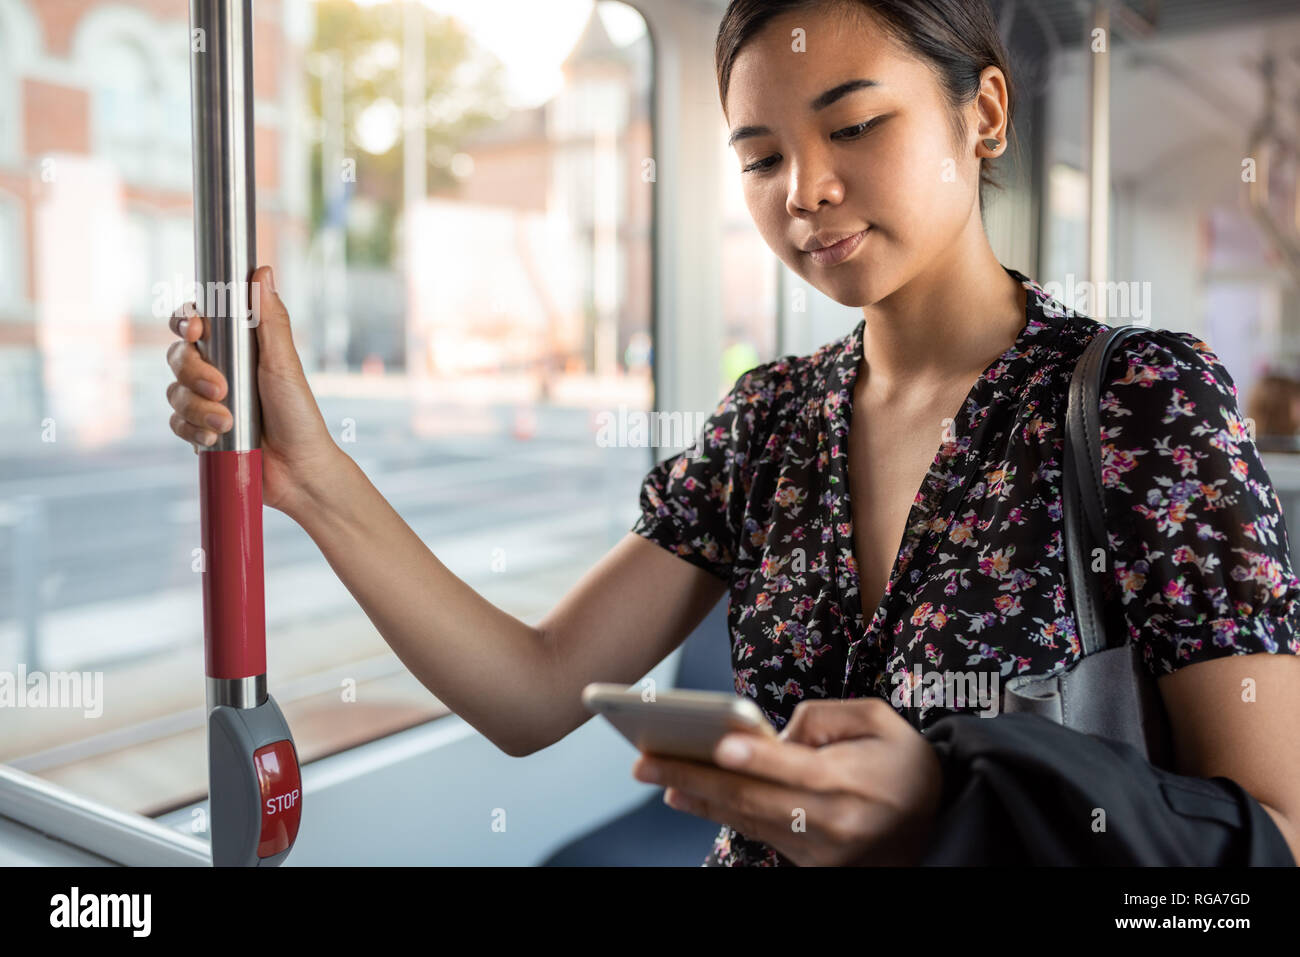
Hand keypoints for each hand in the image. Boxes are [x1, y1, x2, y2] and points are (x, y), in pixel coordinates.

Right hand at [165, 265, 340, 514]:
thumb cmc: (298, 414)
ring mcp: (205, 400)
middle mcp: (217, 369)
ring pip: (173, 391)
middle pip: (178, 354)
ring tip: (227, 422)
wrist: (298, 470)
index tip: (195, 328)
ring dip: (197, 407)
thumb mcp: (284, 364)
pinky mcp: (199, 428)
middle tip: (221, 389)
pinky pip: (176, 422)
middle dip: (193, 371)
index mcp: (238, 348)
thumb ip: (269, 320)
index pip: (197, 321)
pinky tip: (216, 437)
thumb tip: (262, 271)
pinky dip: (193, 429)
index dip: (186, 320)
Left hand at [631, 697, 942, 865]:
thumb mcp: (877, 719)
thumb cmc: (904, 761)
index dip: (754, 758)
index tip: (716, 745)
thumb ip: (822, 716)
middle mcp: (831, 823)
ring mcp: (820, 851)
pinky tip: (690, 795)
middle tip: (645, 761)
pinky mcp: (811, 864)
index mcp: (851, 783)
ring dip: (699, 799)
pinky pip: (760, 832)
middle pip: (753, 800)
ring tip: (659, 776)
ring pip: (749, 821)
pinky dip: (723, 812)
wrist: (937, 823)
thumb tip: (774, 734)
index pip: (793, 769)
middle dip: (695, 778)